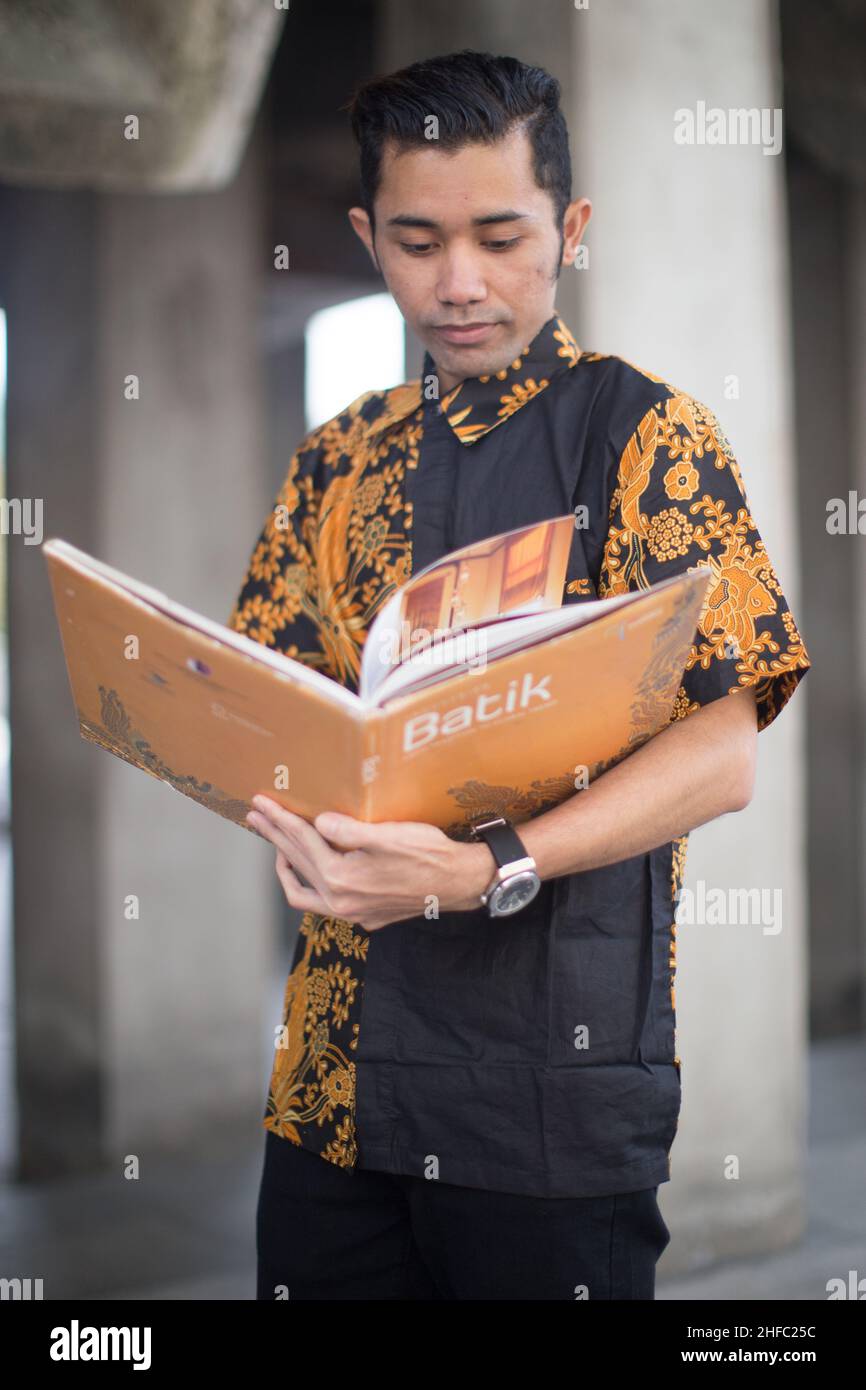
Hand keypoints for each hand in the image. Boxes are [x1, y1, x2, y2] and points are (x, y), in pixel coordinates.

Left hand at [245, 795, 493, 930]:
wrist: (459, 883)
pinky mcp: (365, 916)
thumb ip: (347, 830)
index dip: (280, 819)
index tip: (261, 803)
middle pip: (297, 862)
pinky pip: (322, 901)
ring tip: (276, 843)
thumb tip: (318, 822)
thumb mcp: (388, 835)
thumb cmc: (428, 855)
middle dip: (275, 836)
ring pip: (303, 891)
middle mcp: (341, 901)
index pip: (301, 842)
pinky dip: (309, 882)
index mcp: (341, 878)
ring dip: (286, 864)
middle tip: (257, 814)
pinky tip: (310, 869)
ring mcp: (352, 913)